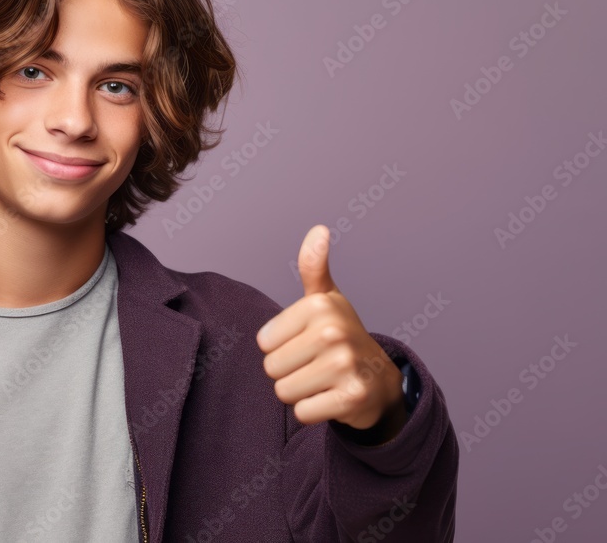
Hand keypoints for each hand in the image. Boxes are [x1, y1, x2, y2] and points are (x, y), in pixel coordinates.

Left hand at [256, 225, 405, 434]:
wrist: (380, 379)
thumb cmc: (340, 335)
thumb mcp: (325, 299)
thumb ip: (314, 266)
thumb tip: (319, 230)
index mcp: (319, 306)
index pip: (263, 343)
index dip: (280, 347)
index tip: (305, 343)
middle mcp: (333, 332)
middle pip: (271, 368)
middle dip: (288, 372)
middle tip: (314, 365)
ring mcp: (345, 365)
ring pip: (284, 391)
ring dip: (299, 392)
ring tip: (322, 380)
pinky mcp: (352, 397)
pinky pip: (302, 413)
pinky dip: (312, 411)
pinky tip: (331, 398)